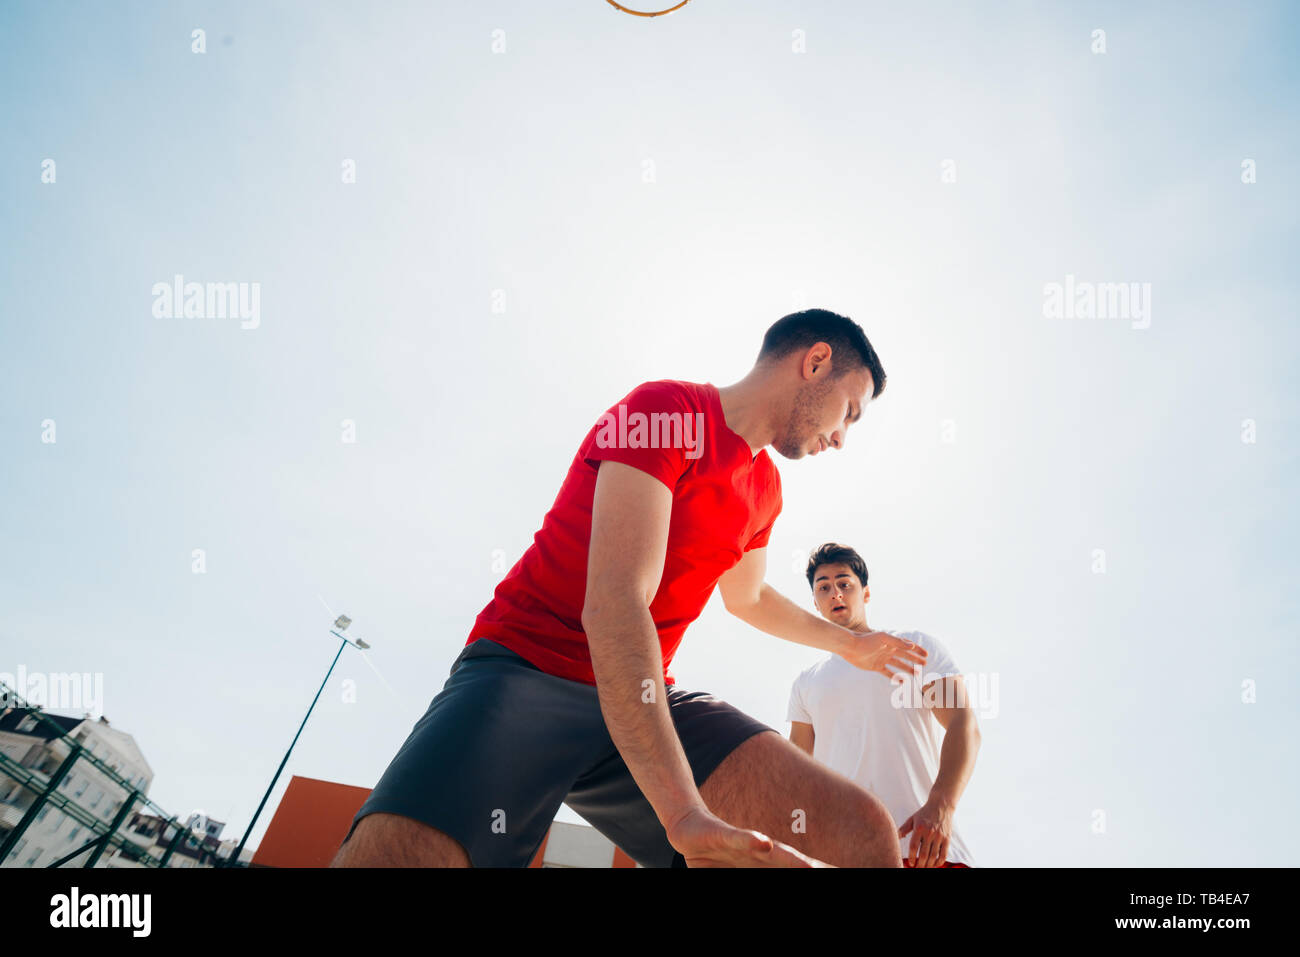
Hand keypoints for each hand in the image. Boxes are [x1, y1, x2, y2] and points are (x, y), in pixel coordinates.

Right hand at [665, 805, 833, 866]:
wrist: (687, 828)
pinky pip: (738, 838)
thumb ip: (753, 876)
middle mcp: (761, 853)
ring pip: (771, 852)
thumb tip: (766, 859)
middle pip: (793, 863)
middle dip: (813, 869)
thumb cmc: (715, 856)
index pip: (796, 871)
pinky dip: (751, 840)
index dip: (816, 871)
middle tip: (835, 873)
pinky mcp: (724, 835)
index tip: (840, 873)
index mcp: (766, 864)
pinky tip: (763, 842)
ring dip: (791, 859)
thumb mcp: (733, 877)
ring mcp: (745, 844)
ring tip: (808, 867)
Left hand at [841, 630, 927, 678]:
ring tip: (917, 674)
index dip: (917, 650)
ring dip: (908, 669)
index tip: (926, 654)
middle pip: (905, 656)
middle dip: (915, 660)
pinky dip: (895, 677)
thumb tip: (912, 645)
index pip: (907, 646)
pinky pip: (888, 673)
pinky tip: (902, 682)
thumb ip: (898, 642)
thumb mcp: (884, 639)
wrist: (850, 648)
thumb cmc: (867, 641)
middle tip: (925, 664)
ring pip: (898, 665)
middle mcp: (888, 650)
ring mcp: (882, 659)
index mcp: (891, 642)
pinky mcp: (876, 667)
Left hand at [898, 799, 952, 867]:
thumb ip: (903, 829)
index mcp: (919, 828)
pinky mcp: (947, 838)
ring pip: (933, 856)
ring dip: (929, 865)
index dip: (911, 857)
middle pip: (924, 854)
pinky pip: (944, 854)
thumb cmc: (924, 813)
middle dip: (920, 864)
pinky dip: (939, 862)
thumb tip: (894, 837)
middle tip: (917, 868)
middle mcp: (929, 832)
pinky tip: (935, 865)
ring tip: (924, 868)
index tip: (910, 863)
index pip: (914, 847)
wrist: (941, 805)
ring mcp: (939, 836)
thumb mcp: (912, 819)